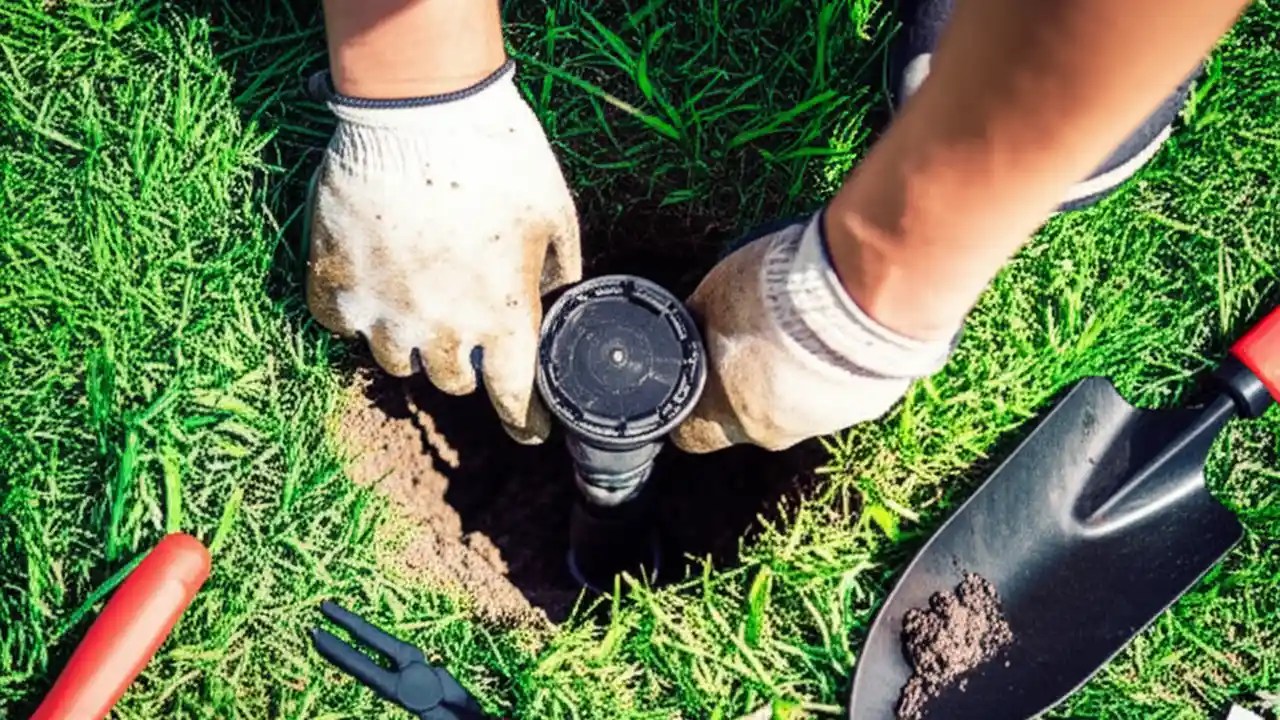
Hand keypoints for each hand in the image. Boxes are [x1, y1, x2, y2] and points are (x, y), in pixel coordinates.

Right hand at [304, 61, 580, 443]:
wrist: (418, 106)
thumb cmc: (498, 155)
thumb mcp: (555, 212)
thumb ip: (561, 269)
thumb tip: (558, 294)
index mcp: (501, 316)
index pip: (514, 396)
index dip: (525, 419)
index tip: (530, 428)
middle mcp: (439, 329)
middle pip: (454, 380)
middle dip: (470, 362)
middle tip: (473, 327)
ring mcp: (380, 310)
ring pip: (397, 361)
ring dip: (416, 344)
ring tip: (423, 306)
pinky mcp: (332, 282)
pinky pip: (341, 324)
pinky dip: (358, 315)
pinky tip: (372, 288)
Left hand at [670, 211, 958, 453]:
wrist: (851, 294)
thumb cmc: (772, 299)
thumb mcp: (712, 297)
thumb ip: (701, 322)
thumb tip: (693, 320)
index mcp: (723, 412)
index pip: (692, 433)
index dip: (692, 406)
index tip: (698, 380)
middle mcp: (770, 431)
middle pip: (748, 418)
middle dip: (748, 383)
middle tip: (755, 340)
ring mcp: (820, 423)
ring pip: (796, 405)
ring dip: (794, 374)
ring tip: (800, 330)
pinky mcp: (862, 407)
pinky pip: (838, 391)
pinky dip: (832, 369)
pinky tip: (832, 336)